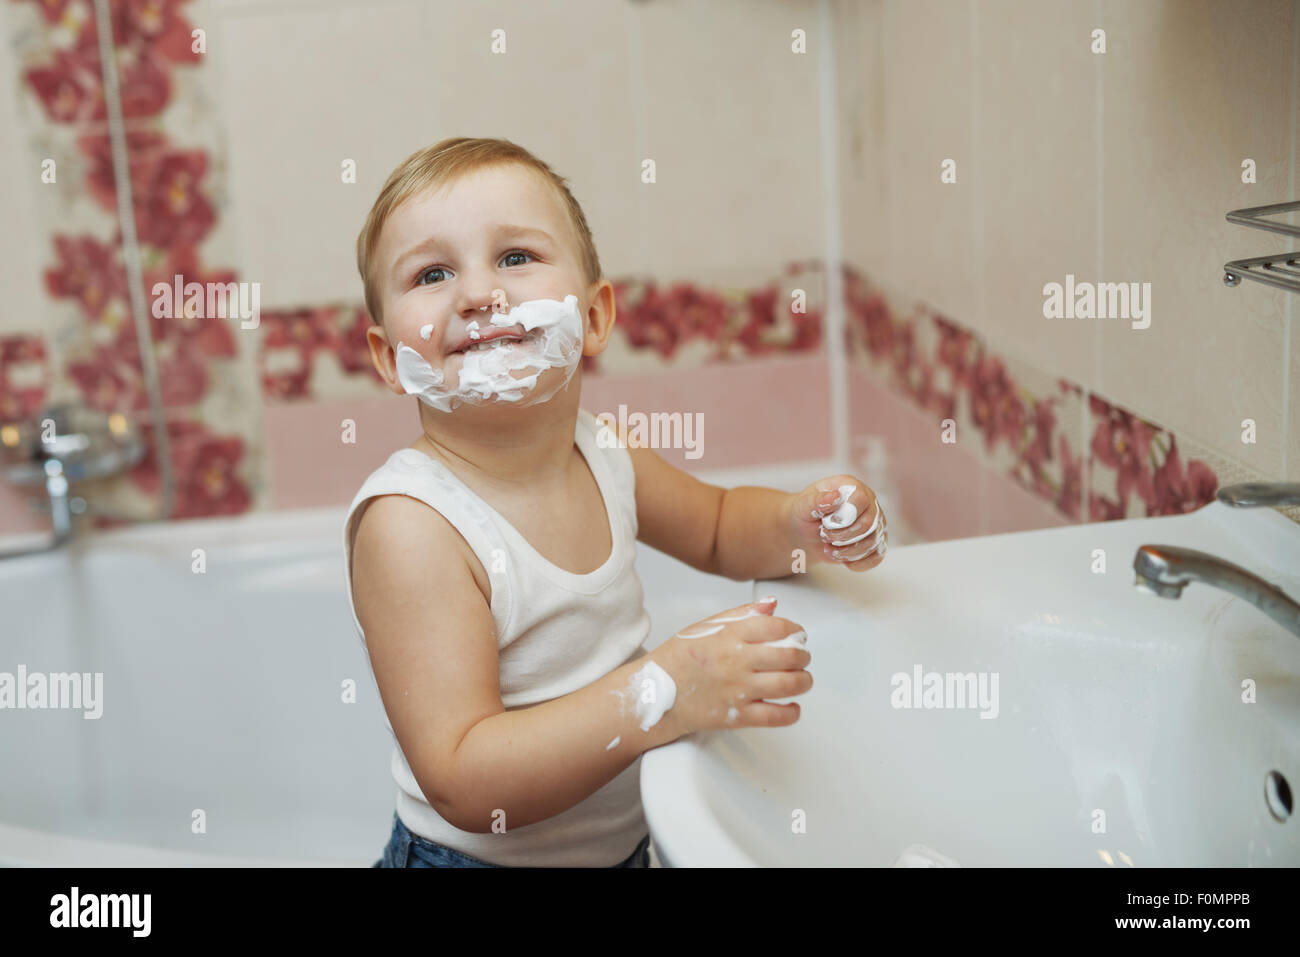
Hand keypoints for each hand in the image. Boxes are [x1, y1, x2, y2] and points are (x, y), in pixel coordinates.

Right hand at [653, 597, 810, 733]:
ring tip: (802, 680)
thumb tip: (772, 605)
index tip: (798, 634)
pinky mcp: (737, 716)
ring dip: (803, 681)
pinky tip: (792, 707)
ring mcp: (738, 689)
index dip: (794, 629)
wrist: (653, 692)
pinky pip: (774, 716)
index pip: (776, 627)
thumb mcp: (706, 627)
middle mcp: (737, 660)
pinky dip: (791, 713)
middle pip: (789, 655)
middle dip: (803, 656)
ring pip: (788, 684)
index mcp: (729, 635)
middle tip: (802, 658)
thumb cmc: (678, 659)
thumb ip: (741, 614)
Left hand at [789, 475, 886, 570]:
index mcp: (852, 487)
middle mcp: (868, 503)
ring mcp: (875, 524)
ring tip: (829, 549)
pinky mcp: (875, 543)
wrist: (805, 532)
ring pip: (872, 543)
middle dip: (843, 536)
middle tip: (824, 537)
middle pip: (868, 524)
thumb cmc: (805, 514)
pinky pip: (876, 557)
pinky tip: (843, 560)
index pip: (861, 498)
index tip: (826, 523)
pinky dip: (858, 563)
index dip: (844, 516)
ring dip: (847, 551)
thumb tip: (834, 497)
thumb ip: (817, 500)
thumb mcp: (803, 505)